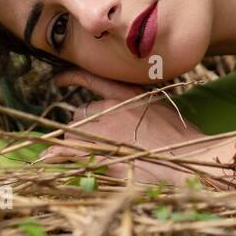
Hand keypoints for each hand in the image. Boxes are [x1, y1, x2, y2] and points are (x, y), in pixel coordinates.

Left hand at [37, 69, 208, 184]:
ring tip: (94, 156)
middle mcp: (111, 107)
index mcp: (127, 93)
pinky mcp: (100, 152)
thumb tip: (130, 115)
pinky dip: (57, 154)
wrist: (188, 157)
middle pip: (80, 114)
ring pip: (73, 133)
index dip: (72, 78)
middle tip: (97, 143)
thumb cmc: (182, 138)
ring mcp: (104, 129)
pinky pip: (69, 151)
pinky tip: (47, 158)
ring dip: (77, 144)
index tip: (59, 80)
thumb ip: (139, 105)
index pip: (91, 79)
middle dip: (83, 128)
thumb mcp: (161, 107)